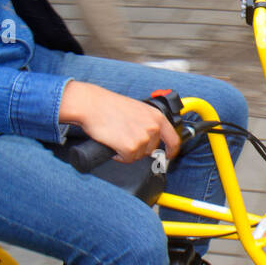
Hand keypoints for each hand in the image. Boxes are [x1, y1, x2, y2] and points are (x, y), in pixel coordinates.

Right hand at [58, 81, 179, 163]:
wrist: (92, 105)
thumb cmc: (110, 105)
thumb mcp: (138, 110)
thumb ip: (148, 122)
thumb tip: (151, 137)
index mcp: (157, 116)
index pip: (173, 139)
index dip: (171, 150)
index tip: (168, 155)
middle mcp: (153, 127)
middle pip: (151, 150)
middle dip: (139, 148)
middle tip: (125, 136)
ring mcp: (143, 138)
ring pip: (138, 155)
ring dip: (128, 151)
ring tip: (117, 136)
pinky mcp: (130, 147)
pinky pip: (127, 159)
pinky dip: (119, 155)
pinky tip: (113, 143)